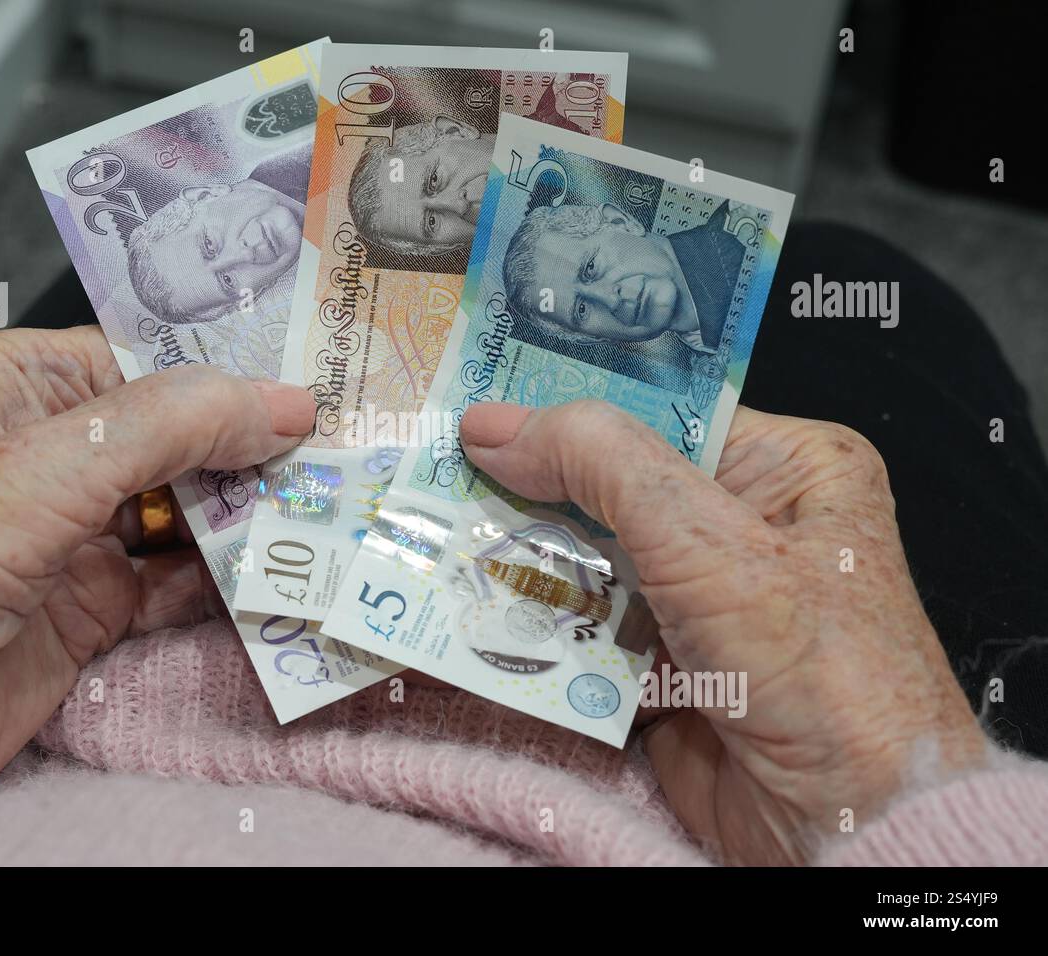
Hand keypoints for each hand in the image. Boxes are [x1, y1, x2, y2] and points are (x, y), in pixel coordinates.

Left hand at [0, 328, 313, 829]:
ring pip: (186, 514)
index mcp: (21, 387)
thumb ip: (172, 426)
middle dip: (254, 449)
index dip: (231, 371)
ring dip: (251, 518)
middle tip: (342, 449)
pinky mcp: (89, 612)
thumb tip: (282, 404)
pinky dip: (230, 584)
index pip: (150, 360)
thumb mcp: (50, 468)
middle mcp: (52, 456)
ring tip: (331, 508)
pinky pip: (178, 587)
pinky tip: (283, 574)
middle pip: (179, 439)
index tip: (317, 379)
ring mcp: (72, 537)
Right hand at [460, 400, 986, 864]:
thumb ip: (599, 463)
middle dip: (531, 489)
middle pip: (613, 487)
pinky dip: (536, 624)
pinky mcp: (667, 666)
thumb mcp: (704, 538)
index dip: (572, 407)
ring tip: (441, 539)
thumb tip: (496, 426)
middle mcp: (748, 527)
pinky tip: (476, 607)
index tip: (484, 398)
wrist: (846, 825)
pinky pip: (585, 628)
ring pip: (589, 560)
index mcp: (791, 470)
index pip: (661, 413)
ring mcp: (704, 602)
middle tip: (442, 472)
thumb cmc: (821, 670)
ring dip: (523, 560)